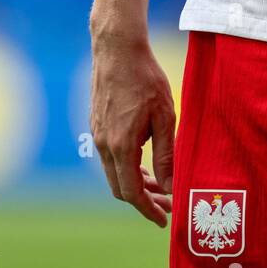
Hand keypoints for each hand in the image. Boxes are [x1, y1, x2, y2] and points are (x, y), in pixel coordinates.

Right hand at [90, 30, 175, 225]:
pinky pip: (109, 157)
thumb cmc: (145, 78)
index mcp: (121, 146)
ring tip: (159, 185)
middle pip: (120, 187)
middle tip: (167, 203)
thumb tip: (170, 185)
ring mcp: (97, 134)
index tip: (163, 219)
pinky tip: (144, 161)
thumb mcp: (165, 115)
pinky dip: (126, 167)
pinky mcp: (96, 123)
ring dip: (135, 183)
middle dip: (144, 200)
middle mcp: (103, 144)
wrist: (117, 48)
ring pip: (114, 172)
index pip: (132, 192)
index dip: (148, 210)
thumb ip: (166, 154)